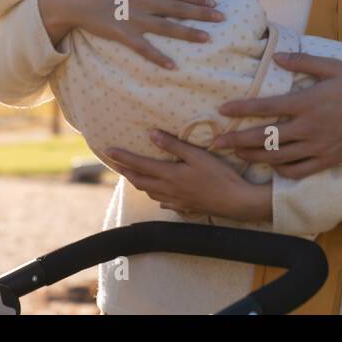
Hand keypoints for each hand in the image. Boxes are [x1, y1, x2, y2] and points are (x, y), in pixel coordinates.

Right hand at [37, 0, 223, 67]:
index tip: (213, 2)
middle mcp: (144, 1)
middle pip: (178, 8)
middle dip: (201, 13)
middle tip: (222, 18)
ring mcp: (134, 19)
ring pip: (167, 27)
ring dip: (188, 33)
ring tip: (207, 38)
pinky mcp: (123, 34)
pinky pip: (144, 48)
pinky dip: (158, 57)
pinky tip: (173, 65)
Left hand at [105, 131, 272, 222]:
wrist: (234, 202)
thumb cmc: (219, 175)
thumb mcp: (197, 155)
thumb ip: (174, 145)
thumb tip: (151, 134)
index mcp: (169, 175)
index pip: (139, 165)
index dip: (122, 157)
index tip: (107, 150)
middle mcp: (167, 190)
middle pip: (139, 181)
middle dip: (124, 171)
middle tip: (113, 162)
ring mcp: (175, 201)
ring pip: (149, 192)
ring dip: (137, 182)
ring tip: (131, 174)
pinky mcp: (184, 207)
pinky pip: (162, 202)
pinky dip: (154, 195)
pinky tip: (157, 194)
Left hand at [211, 52, 341, 177]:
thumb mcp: (333, 66)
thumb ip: (302, 61)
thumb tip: (276, 56)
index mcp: (306, 103)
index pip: (265, 107)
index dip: (241, 108)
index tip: (222, 110)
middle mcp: (307, 127)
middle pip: (264, 137)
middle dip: (237, 140)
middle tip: (217, 142)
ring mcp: (316, 147)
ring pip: (277, 156)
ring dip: (253, 157)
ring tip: (237, 154)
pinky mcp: (326, 160)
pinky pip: (298, 171)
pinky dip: (281, 170)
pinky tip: (272, 166)